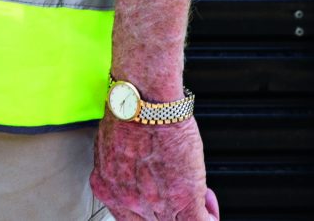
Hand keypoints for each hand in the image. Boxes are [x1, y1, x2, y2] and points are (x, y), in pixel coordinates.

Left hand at [92, 116, 216, 220]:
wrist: (144, 104)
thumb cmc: (128, 112)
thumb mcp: (110, 144)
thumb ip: (118, 164)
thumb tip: (130, 164)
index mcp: (105, 186)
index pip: (126, 215)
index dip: (145, 208)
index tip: (157, 196)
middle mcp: (125, 200)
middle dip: (168, 211)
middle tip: (179, 196)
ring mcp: (153, 205)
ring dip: (191, 213)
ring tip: (198, 197)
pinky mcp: (182, 202)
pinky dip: (208, 217)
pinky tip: (208, 203)